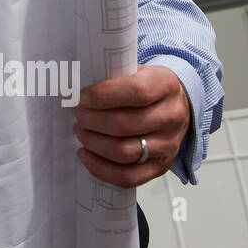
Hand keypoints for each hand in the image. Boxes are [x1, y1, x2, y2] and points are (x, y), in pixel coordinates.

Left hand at [72, 65, 190, 187]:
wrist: (175, 105)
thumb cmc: (148, 87)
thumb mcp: (135, 70)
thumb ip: (110, 75)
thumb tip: (73, 82)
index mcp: (165, 85)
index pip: (135, 92)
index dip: (101, 95)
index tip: (81, 97)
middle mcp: (171, 117)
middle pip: (123, 125)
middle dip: (90, 120)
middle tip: (77, 114)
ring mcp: (168, 145)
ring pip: (123, 152)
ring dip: (93, 142)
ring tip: (81, 131)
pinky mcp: (160, 167)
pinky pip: (128, 177)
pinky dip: (100, 168)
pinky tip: (86, 154)